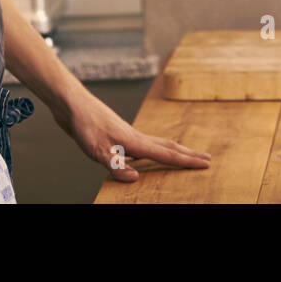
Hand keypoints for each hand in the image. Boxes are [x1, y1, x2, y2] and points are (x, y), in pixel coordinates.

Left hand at [57, 88, 210, 182]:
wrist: (72, 103)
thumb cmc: (83, 124)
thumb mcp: (96, 150)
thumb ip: (116, 165)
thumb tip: (136, 178)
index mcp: (133, 141)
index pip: (166, 155)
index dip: (186, 161)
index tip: (205, 164)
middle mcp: (135, 136)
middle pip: (169, 147)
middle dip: (188, 154)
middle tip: (207, 159)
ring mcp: (128, 133)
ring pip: (158, 144)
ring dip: (176, 150)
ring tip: (187, 155)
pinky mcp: (119, 134)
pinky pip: (145, 144)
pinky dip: (157, 149)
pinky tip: (151, 154)